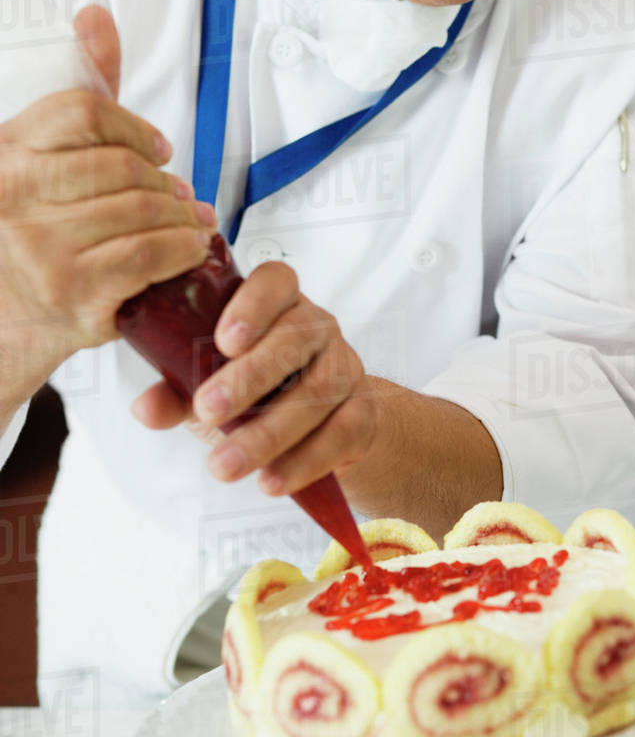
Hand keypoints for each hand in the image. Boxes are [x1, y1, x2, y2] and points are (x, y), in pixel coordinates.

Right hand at [0, 6, 217, 408]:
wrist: (4, 322)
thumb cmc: (31, 231)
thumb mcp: (40, 155)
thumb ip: (79, 86)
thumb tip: (96, 16)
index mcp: (4, 152)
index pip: (82, 111)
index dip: (134, 128)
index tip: (159, 148)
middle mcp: (11, 195)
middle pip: (122, 165)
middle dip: (165, 181)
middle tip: (182, 193)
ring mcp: (39, 247)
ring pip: (142, 209)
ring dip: (182, 215)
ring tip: (192, 219)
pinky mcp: (72, 293)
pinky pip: (151, 255)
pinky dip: (183, 248)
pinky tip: (190, 247)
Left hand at [130, 262, 378, 495]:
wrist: (329, 428)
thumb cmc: (262, 393)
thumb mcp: (213, 385)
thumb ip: (179, 391)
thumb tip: (145, 408)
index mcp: (279, 304)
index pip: (276, 280)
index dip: (252, 304)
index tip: (223, 340)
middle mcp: (318, 327)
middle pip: (294, 337)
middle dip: (249, 376)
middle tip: (208, 410)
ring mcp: (346, 366)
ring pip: (317, 390)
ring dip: (268, 431)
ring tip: (226, 465)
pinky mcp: (363, 412)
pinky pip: (341, 432)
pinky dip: (305, 460)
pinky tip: (271, 481)